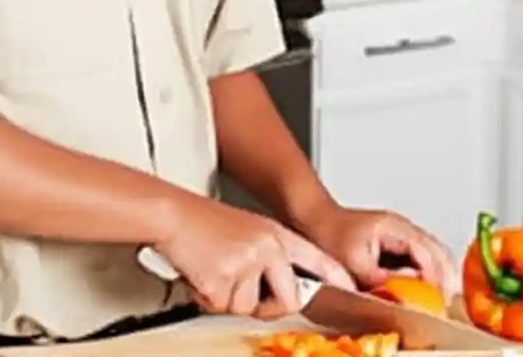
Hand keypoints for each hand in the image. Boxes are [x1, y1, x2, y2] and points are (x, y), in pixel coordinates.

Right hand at [155, 196, 354, 319]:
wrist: (172, 214)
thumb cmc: (203, 223)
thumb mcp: (248, 231)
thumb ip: (269, 257)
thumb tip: (280, 290)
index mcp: (275, 235)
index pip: (316, 259)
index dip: (335, 278)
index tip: (350, 290)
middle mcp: (267, 248)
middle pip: (290, 300)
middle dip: (267, 306)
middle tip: (241, 291)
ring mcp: (248, 262)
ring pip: (249, 308)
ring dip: (228, 298)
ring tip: (214, 271)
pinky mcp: (224, 278)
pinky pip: (223, 307)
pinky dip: (208, 297)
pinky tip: (202, 274)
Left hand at [299, 205, 454, 293]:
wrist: (315, 219)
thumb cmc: (329, 233)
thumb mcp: (353, 261)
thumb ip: (378, 278)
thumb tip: (399, 294)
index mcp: (397, 228)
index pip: (428, 253)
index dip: (436, 278)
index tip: (438, 298)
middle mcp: (404, 229)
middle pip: (438, 252)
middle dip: (445, 277)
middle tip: (444, 301)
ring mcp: (402, 234)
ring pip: (433, 254)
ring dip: (438, 275)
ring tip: (439, 298)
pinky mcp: (397, 243)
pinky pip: (421, 257)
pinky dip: (427, 272)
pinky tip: (423, 288)